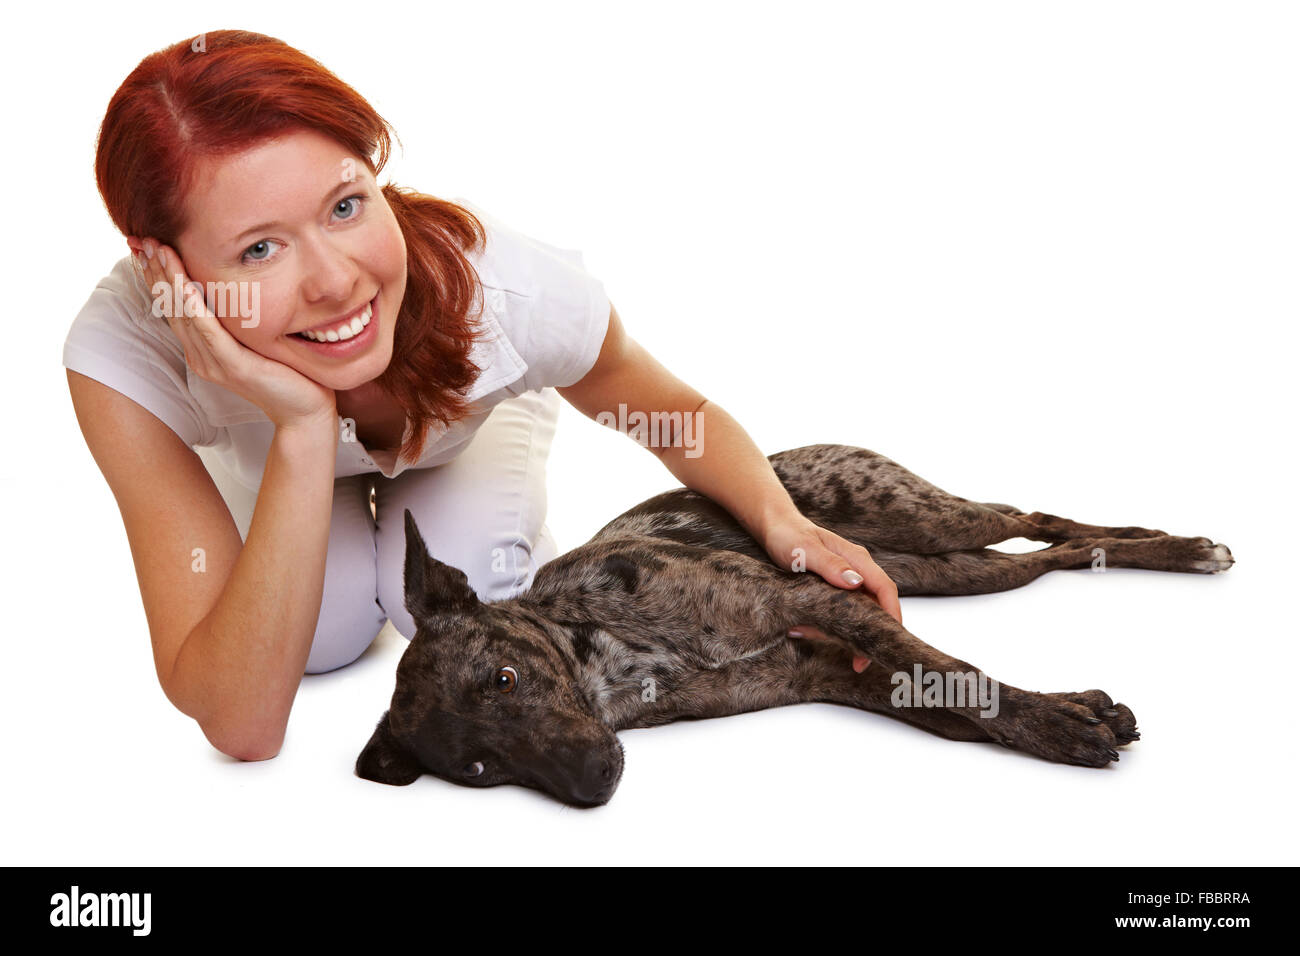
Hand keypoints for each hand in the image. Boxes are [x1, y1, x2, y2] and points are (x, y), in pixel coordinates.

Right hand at [128, 238, 338, 431]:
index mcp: (204, 349)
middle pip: (171, 306)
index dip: (157, 276)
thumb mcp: (256, 340)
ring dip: (169, 279)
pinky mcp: (233, 366)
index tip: (145, 246)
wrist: (304, 413)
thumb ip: (239, 319)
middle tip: (140, 239)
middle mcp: (202, 356)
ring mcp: (215, 362)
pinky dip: (194, 306)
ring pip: (184, 314)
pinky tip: (183, 284)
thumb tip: (235, 288)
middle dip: (155, 270)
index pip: (174, 307)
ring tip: (157, 249)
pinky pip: (209, 331)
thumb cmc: (287, 375)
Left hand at [762, 514, 902, 672]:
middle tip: (859, 662)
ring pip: (857, 612)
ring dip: (841, 631)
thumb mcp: (805, 550)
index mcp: (857, 559)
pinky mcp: (834, 588)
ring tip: (811, 637)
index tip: (888, 640)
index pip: (885, 589)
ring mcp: (847, 579)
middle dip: (870, 634)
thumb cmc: (788, 535)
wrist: (774, 527)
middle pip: (877, 606)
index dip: (891, 616)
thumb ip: (830, 566)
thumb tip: (856, 583)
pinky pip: (839, 611)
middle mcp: (857, 570)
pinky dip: (826, 624)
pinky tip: (803, 630)